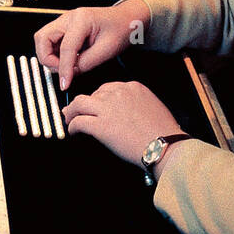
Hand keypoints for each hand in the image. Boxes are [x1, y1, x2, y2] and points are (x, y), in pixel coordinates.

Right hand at [34, 0, 150, 90]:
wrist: (125, 20)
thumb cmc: (120, 29)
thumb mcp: (107, 50)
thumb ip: (86, 63)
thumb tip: (70, 73)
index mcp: (82, 19)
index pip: (66, 47)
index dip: (64, 69)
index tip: (65, 84)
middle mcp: (69, 18)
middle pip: (42, 38)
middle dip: (47, 59)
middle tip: (62, 71)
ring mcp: (65, 22)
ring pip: (43, 40)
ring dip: (49, 56)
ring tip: (66, 66)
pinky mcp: (64, 29)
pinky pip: (50, 42)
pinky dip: (54, 54)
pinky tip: (68, 61)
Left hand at [61, 80, 181, 166]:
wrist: (164, 146)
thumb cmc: (163, 133)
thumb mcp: (152, 107)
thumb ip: (136, 104)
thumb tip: (123, 113)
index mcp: (133, 88)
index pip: (108, 88)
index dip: (98, 98)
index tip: (95, 106)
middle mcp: (118, 93)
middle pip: (93, 94)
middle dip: (85, 105)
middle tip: (78, 113)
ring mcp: (107, 108)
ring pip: (79, 104)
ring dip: (72, 112)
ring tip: (69, 119)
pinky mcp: (100, 125)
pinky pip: (79, 121)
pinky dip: (72, 126)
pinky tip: (73, 131)